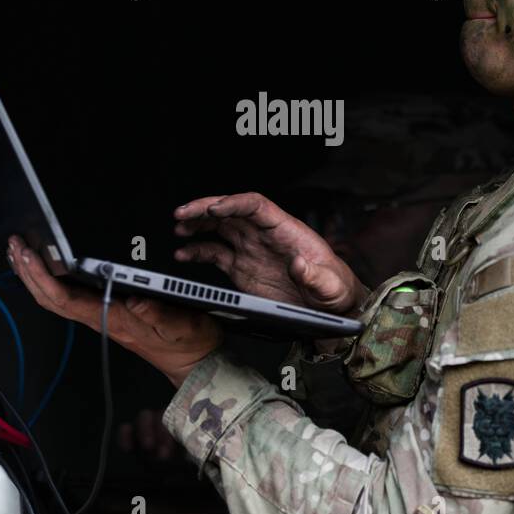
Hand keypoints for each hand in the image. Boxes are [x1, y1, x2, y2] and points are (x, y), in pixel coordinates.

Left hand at [7, 236, 221, 387]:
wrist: (195, 364)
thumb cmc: (189, 344)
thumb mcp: (183, 326)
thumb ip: (160, 314)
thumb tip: (137, 298)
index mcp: (113, 318)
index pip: (66, 298)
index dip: (42, 276)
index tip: (29, 254)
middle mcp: (101, 318)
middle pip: (51, 298)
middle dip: (28, 272)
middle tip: (14, 243)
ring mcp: (101, 316)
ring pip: (55, 299)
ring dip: (34, 276)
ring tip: (20, 252)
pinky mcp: (107, 313)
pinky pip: (69, 298)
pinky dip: (50, 281)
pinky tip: (46, 268)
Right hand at [173, 192, 367, 313]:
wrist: (331, 309)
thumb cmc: (335, 291)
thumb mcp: (331, 286)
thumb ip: (314, 276)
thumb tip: (298, 263)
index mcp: (286, 231)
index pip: (256, 206)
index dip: (233, 204)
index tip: (214, 209)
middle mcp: (265, 236)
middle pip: (231, 211)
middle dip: (206, 208)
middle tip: (182, 213)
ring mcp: (252, 250)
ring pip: (220, 227)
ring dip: (198, 224)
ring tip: (178, 227)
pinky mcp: (242, 268)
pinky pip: (216, 253)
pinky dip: (198, 251)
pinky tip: (183, 254)